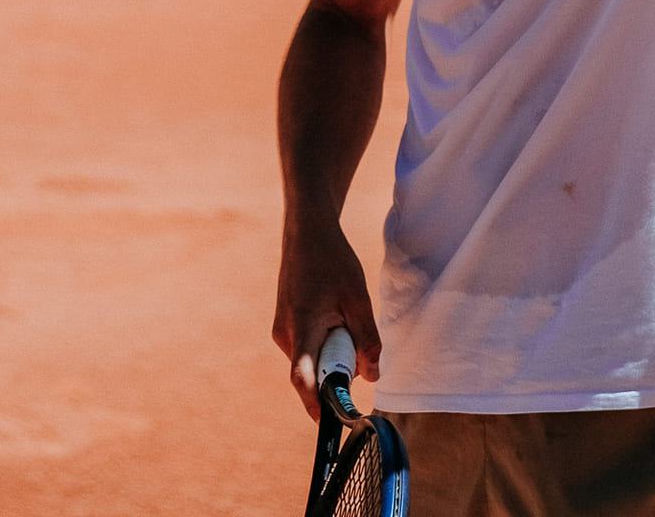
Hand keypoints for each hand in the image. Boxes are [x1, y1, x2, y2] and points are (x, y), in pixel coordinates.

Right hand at [270, 219, 381, 419]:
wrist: (306, 233)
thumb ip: (367, 340)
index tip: (330, 423)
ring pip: (313, 358)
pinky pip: (309, 347)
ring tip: (341, 311)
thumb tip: (372, 376)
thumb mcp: (358, 299)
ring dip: (334, 349)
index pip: (303, 378)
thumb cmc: (332, 261)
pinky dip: (326, 340)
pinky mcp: (285, 326)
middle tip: (354, 334)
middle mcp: (285, 334)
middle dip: (339, 366)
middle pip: (314, 371)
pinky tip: (332, 311)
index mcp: (302, 327)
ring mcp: (282, 331)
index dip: (316, 404)